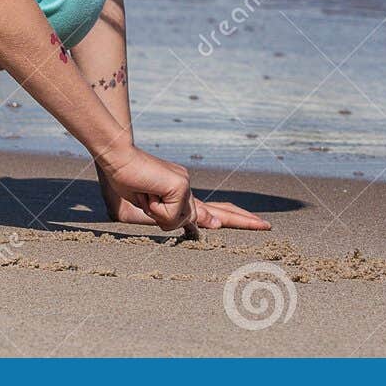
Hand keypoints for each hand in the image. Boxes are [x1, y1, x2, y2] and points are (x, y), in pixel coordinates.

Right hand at [98, 164, 270, 230]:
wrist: (118, 159)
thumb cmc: (129, 182)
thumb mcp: (153, 206)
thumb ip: (176, 216)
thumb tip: (212, 224)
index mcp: (183, 194)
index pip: (212, 209)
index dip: (230, 217)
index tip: (251, 222)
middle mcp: (189, 189)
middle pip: (220, 210)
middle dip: (243, 221)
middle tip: (267, 226)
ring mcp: (186, 186)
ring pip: (180, 221)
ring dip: (158, 215)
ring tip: (145, 197)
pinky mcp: (181, 186)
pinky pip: (170, 216)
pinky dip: (155, 210)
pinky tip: (148, 193)